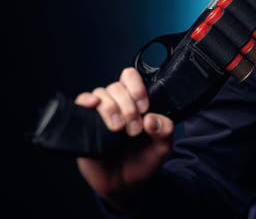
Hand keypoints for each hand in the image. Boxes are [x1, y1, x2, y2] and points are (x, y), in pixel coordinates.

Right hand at [74, 67, 173, 211]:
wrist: (123, 186)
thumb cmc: (141, 163)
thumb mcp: (162, 148)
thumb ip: (165, 131)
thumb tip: (151, 118)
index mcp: (136, 105)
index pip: (131, 79)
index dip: (137, 87)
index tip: (144, 106)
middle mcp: (117, 106)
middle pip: (117, 87)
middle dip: (128, 107)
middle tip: (134, 129)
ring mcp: (100, 115)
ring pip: (101, 94)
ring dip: (111, 108)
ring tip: (119, 129)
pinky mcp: (84, 126)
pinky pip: (80, 104)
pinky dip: (85, 100)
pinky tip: (92, 105)